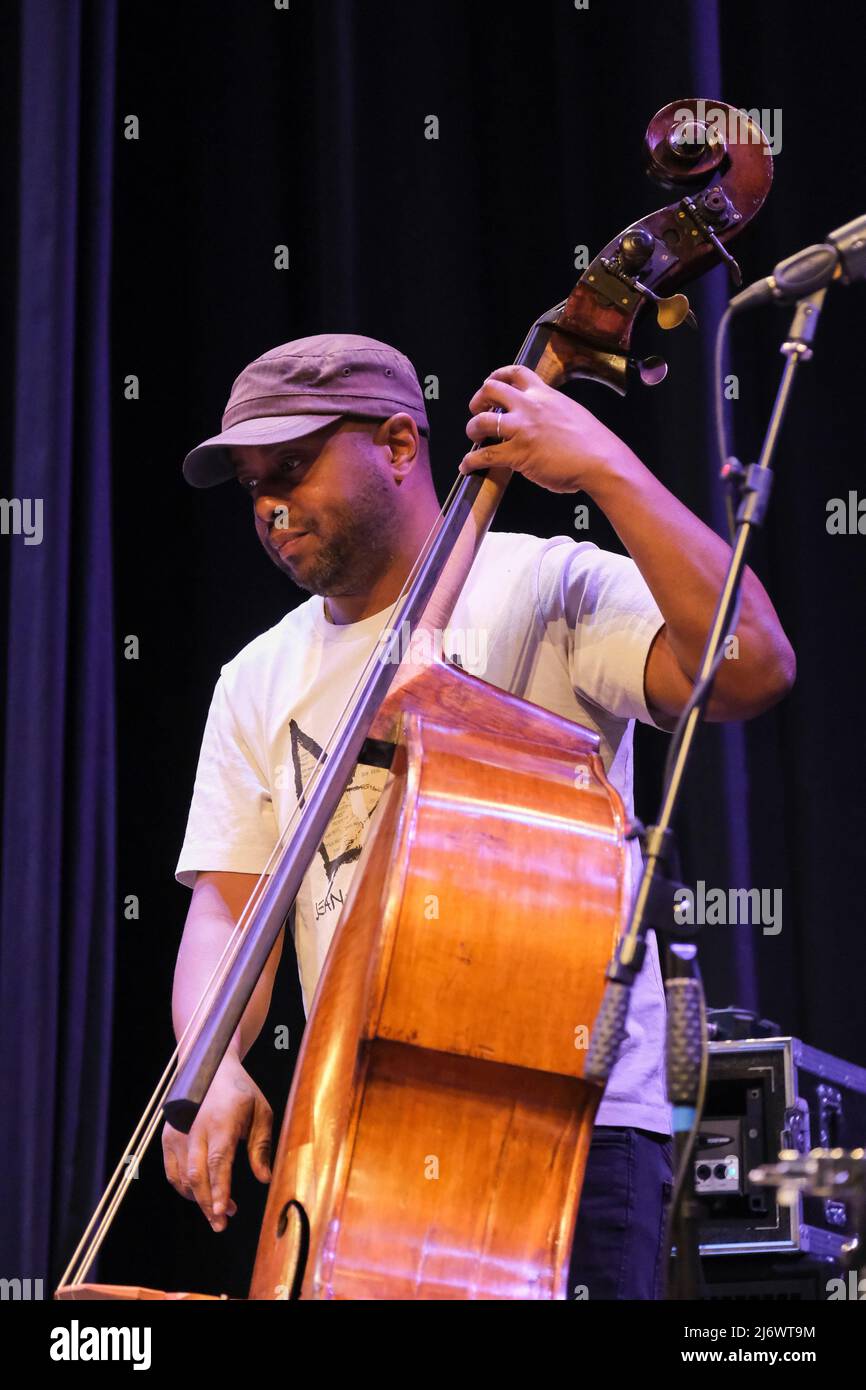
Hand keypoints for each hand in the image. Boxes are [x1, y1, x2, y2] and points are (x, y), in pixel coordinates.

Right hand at [162, 1051, 272, 1231]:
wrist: (210, 1067)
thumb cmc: (240, 1091)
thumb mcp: (261, 1111)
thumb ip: (261, 1145)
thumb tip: (264, 1179)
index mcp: (221, 1120)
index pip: (218, 1161)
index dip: (219, 1188)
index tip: (223, 1211)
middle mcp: (194, 1128)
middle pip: (197, 1175)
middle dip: (209, 1203)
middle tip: (222, 1223)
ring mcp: (177, 1133)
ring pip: (182, 1177)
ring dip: (198, 1199)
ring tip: (220, 1211)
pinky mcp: (168, 1137)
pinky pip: (172, 1171)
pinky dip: (184, 1188)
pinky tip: (201, 1196)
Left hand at [459, 363, 636, 494]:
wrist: (601, 461)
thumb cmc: (593, 443)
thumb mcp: (572, 413)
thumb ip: (553, 412)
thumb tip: (542, 423)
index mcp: (545, 394)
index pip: (516, 372)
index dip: (498, 375)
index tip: (491, 382)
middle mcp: (530, 406)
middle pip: (491, 389)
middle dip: (478, 399)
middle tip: (477, 411)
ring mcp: (522, 429)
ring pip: (481, 421)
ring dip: (472, 428)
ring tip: (474, 437)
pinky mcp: (518, 453)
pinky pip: (484, 454)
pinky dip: (470, 461)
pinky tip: (467, 466)